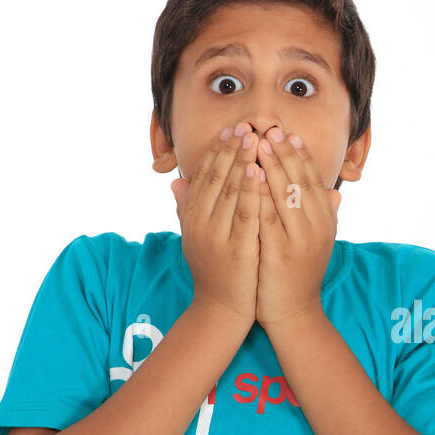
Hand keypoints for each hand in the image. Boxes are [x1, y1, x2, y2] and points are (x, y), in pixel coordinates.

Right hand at [171, 125, 260, 323]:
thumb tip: (175, 181)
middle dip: (232, 148)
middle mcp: (199, 223)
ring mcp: (216, 236)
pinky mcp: (235, 249)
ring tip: (255, 137)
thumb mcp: (196, 236)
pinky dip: (250, 190)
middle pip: (215, 176)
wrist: (220, 310)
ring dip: (242, 160)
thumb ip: (187, 208)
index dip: (218, 150)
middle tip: (246, 124)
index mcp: (191, 217)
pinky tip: (259, 170)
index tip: (231, 129)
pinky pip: (244, 214)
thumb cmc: (215, 271)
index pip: (204, 174)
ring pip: (229, 190)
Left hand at [252, 125, 341, 330]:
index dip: (300, 155)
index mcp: (326, 221)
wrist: (294, 314)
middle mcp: (318, 227)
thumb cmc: (298, 275)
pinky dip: (260, 193)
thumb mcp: (316, 242)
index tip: (286, 133)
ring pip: (287, 193)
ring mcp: (301, 240)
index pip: (314, 179)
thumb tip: (337, 192)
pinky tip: (249, 175)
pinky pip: (269, 215)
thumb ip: (326, 215)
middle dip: (283, 152)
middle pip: (301, 180)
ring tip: (256, 142)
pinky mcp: (281, 252)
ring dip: (271, 165)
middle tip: (268, 128)